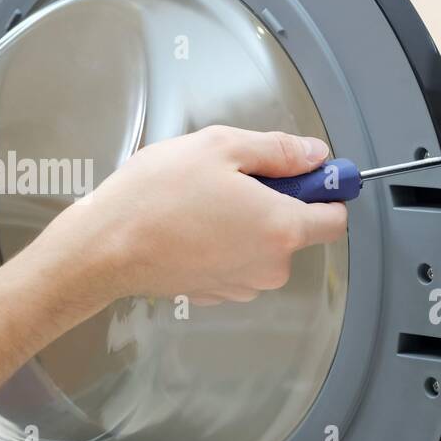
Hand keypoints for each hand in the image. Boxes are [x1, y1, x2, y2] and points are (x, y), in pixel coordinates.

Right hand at [40, 126, 348, 305]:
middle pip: (297, 230)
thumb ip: (279, 150)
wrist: (105, 247)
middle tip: (232, 178)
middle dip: (276, 201)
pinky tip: (191, 225)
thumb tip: (315, 155)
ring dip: (246, 222)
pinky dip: (223, 243)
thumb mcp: (221, 147)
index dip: (326, 192)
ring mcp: (245, 285)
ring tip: (203, 201)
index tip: (306, 174)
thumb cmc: (157, 196)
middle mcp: (272, 266)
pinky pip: (237, 262)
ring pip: (264, 246)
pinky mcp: (219, 293)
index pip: (335, 218)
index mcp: (282, 228)